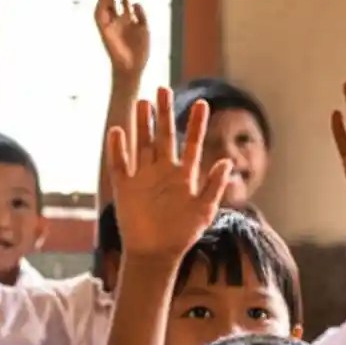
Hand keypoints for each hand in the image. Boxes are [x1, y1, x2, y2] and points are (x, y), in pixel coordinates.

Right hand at [94, 0, 149, 77]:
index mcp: (128, 21)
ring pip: (105, 8)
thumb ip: (141, 14)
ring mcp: (111, 26)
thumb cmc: (140, 52)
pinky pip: (99, 17)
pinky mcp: (104, 32)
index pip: (124, 3)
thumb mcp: (144, 29)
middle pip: (113, 3)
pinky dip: (100, 7)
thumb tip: (134, 2)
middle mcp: (118, 22)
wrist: (133, 67)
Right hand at [108, 87, 230, 259]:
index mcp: (184, 175)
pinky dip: (118, 148)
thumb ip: (214, 186)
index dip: (196, 124)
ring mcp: (143, 177)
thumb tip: (227, 162)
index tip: (202, 103)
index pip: (192, 144)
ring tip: (142, 102)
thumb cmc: (183, 234)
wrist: (156, 254)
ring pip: (142, 144)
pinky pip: (120, 163)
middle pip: (164, 136)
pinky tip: (118, 131)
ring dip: (141, 124)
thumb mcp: (204, 211)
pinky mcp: (125, 187)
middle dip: (163, 113)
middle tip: (163, 90)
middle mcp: (163, 171)